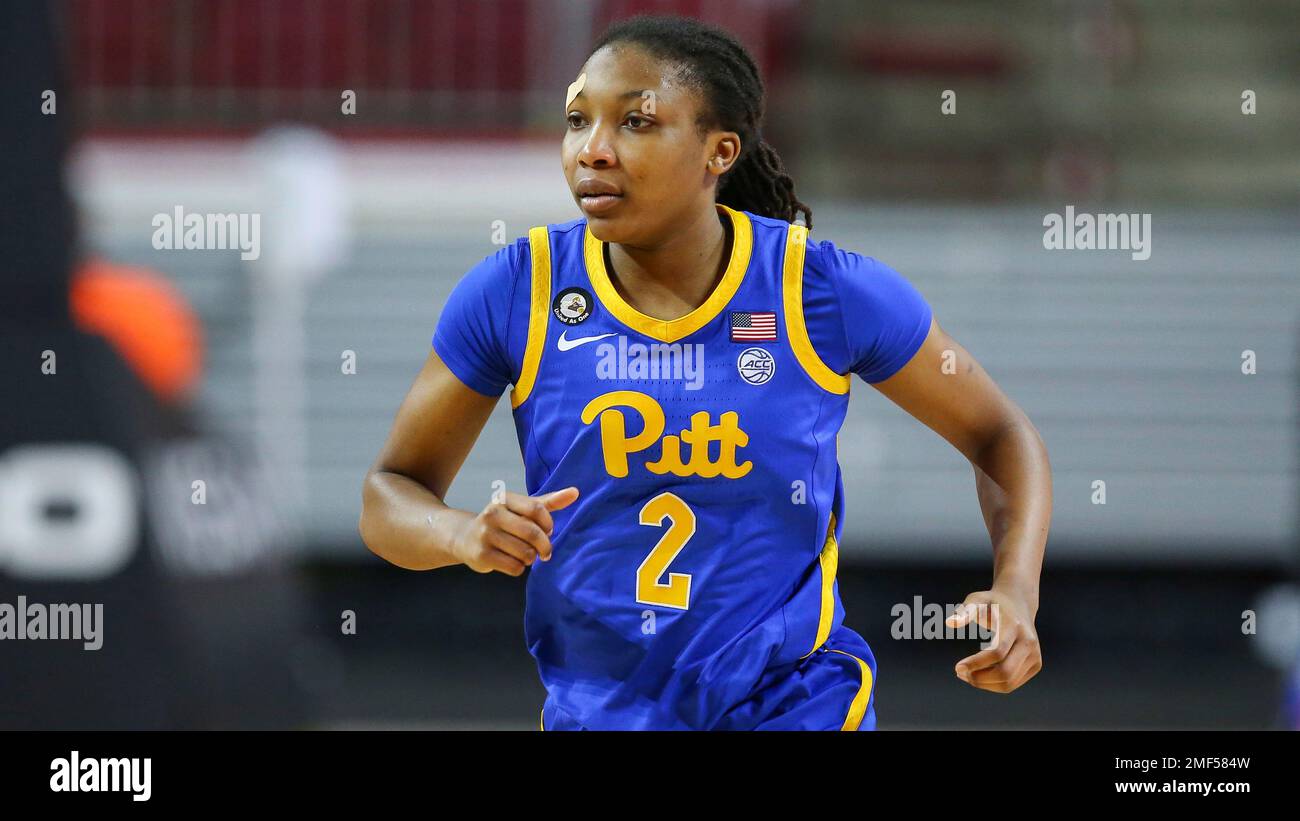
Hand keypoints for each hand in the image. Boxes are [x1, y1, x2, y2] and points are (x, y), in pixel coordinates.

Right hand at [451, 487, 579, 575]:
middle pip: (532, 533)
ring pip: (525, 553)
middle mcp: (492, 514)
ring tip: (525, 554)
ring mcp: (485, 535)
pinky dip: (519, 568)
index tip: (549, 531)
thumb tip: (575, 492)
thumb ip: (549, 502)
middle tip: (545, 552)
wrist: (465, 537)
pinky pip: (514, 567)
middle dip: (544, 546)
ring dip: (531, 558)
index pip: (537, 509)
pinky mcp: (482, 555)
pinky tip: (512, 561)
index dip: (548, 524)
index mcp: (504, 499)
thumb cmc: (503, 522)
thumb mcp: (523, 509)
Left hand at [944, 588, 1040, 692]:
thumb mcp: (977, 600)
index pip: (997, 653)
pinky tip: (980, 676)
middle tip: (960, 673)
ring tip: (967, 676)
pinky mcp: (1036, 665)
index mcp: (1015, 627)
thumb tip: (949, 622)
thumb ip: (965, 612)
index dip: (976, 663)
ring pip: (1008, 683)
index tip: (957, 667)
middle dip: (979, 678)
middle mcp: (1029, 643)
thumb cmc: (993, 603)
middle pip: (1005, 672)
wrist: (1019, 604)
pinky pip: (1012, 684)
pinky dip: (993, 685)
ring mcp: (1035, 656)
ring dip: (985, 684)